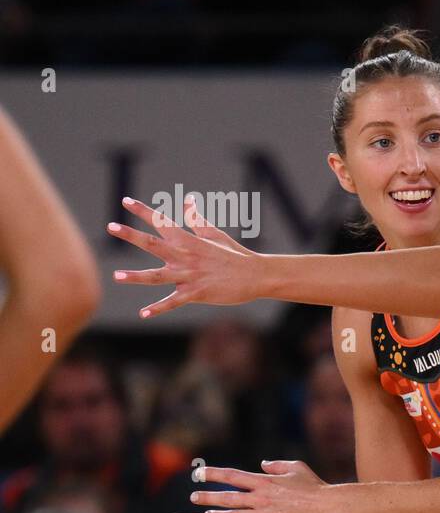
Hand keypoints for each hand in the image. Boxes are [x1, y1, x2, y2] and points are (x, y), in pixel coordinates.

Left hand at [109, 195, 262, 317]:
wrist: (255, 275)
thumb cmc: (234, 254)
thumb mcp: (214, 234)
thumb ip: (196, 218)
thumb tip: (188, 199)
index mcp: (189, 240)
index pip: (162, 222)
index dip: (143, 211)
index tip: (125, 201)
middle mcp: (185, 256)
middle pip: (152, 244)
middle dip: (131, 235)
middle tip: (111, 226)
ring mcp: (190, 275)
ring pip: (157, 276)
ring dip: (136, 277)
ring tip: (116, 276)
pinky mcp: (197, 293)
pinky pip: (173, 302)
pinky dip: (158, 308)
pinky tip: (143, 313)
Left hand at [192, 460, 338, 512]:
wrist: (329, 507)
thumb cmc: (315, 486)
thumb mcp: (296, 468)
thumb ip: (277, 465)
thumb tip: (263, 464)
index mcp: (265, 481)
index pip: (232, 476)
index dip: (213, 473)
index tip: (198, 473)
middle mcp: (262, 498)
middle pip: (228, 497)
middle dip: (208, 497)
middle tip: (194, 497)